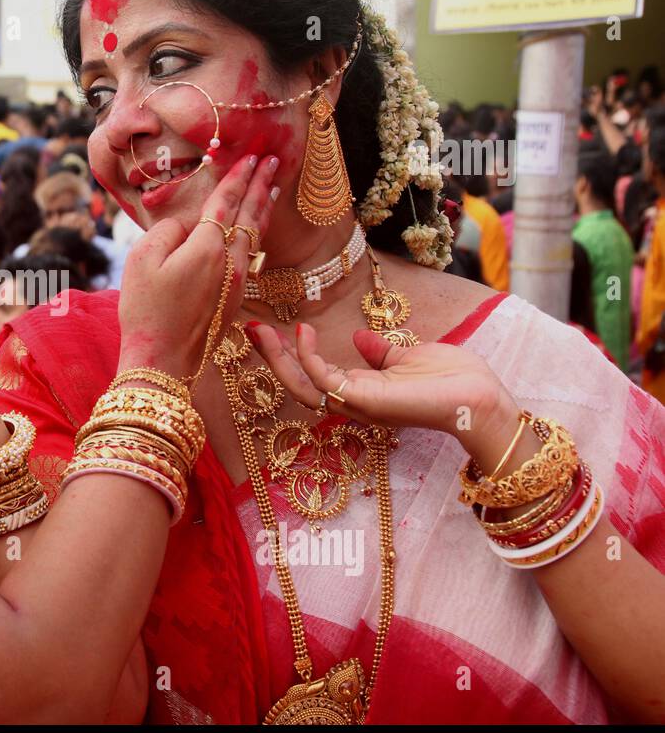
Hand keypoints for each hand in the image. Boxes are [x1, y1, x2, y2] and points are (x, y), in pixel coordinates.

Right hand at [117, 154, 279, 378]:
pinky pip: (251, 254)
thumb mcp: (142, 260)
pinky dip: (257, 232)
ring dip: (263, 207)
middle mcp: (230, 261)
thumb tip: (185, 226)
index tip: (250, 157)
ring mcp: (236, 282)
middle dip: (260, 184)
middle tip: (273, 160)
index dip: (237, 177)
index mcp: (207, 247)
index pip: (226, 202)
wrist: (162, 359)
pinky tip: (256, 228)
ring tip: (272, 187)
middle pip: (250, 214)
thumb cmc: (146, 310)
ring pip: (256, 235)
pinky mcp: (234, 299)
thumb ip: (167, 231)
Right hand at [247, 321, 514, 447]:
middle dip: (271, 358)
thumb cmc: (454, 380)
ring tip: (260, 332)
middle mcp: (354, 402)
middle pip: (298, 385)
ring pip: (302, 387)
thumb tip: (359, 338)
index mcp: (363, 392)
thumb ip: (381, 352)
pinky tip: (302, 333)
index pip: (314, 375)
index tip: (275, 328)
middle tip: (251, 329)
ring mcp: (357, 404)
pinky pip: (323, 380)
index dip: (291, 354)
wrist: (480, 398)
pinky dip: (308, 357)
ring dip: (277, 359)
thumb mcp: (409, 357)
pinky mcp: (364, 401)